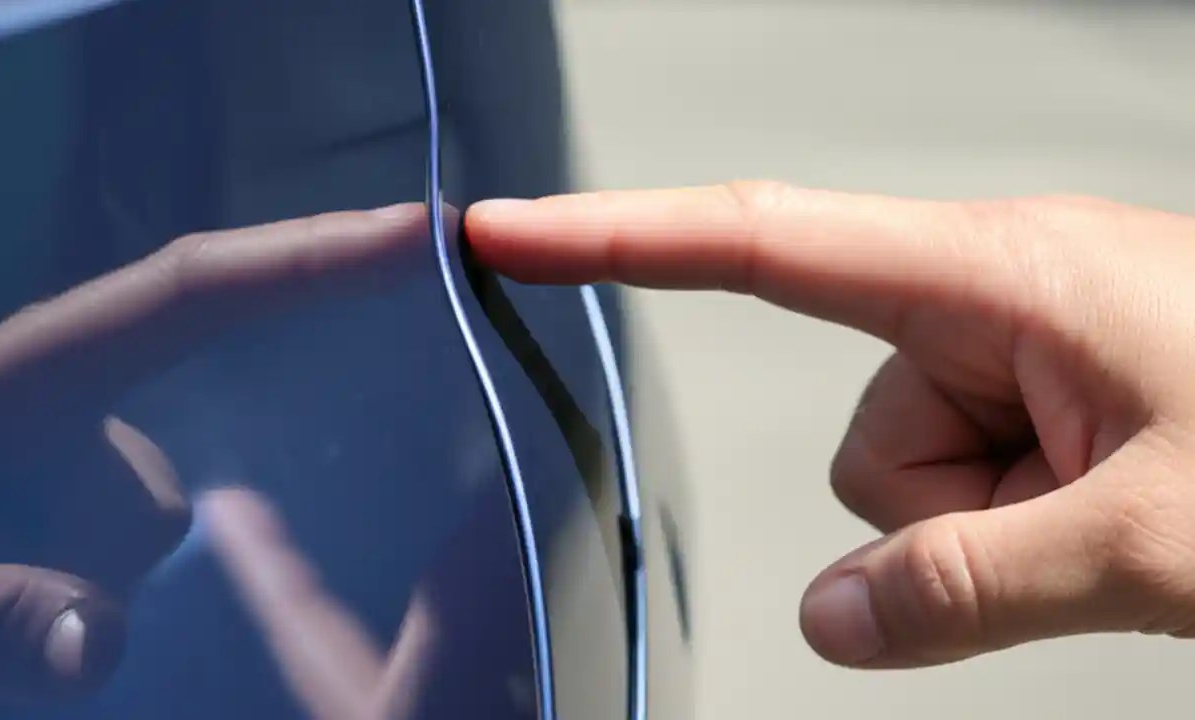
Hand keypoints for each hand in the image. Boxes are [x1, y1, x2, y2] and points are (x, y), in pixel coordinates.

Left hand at [0, 204, 422, 699]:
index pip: (195, 289)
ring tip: (45, 617)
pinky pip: (172, 540)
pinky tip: (66, 618)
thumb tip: (101, 642)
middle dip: (302, 367)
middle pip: (225, 358)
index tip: (420, 234)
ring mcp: (103, 446)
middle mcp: (82, 387)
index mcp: (36, 364)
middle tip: (313, 427)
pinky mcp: (112, 500)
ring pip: (190, 498)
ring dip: (144, 561)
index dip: (312, 254)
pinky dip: (142, 582)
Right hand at [467, 184, 1194, 668]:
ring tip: (1116, 510)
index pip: (758, 242)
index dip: (615, 238)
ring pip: (908, 469)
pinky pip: (960, 483)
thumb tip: (831, 619)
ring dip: (989, 516)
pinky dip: (1015, 518)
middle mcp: (999, 291)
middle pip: (857, 423)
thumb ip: (967, 585)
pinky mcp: (1049, 392)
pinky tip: (1111, 505)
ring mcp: (1024, 345)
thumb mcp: (1151, 539)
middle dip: (939, 501)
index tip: (513, 231)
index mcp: (1002, 273)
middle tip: (1076, 517)